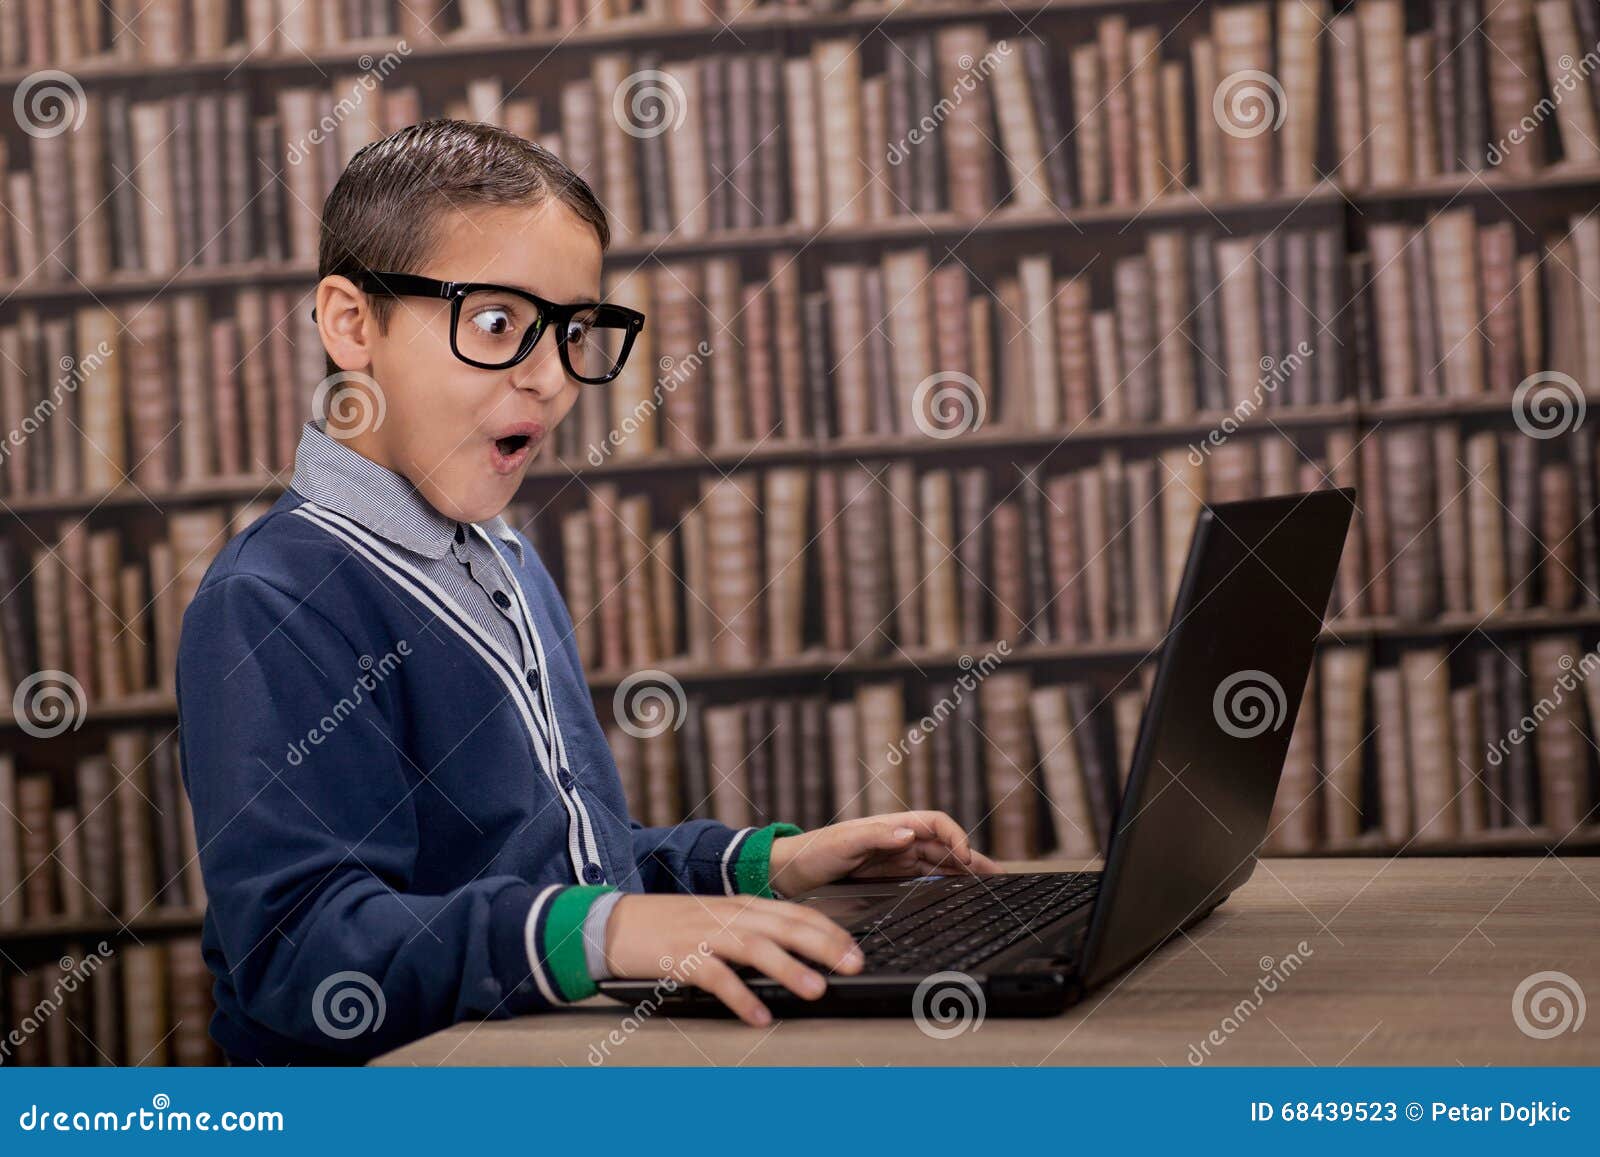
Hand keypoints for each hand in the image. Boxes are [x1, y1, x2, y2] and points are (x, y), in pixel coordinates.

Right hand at [602, 893, 862, 1025]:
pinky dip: (741, 997)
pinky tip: (759, 1016)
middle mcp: (729, 916)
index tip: (856, 951)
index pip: (796, 913)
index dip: (829, 931)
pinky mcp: (682, 958)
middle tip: (854, 965)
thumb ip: (754, 931)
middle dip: (824, 946)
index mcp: (742, 906)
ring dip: (790, 968)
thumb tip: (796, 952)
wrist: (615, 923)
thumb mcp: (718, 920)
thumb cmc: (670, 926)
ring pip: (756, 948)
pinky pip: (717, 978)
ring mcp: (705, 935)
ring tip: (817, 989)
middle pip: (785, 926)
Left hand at [767, 810, 1004, 896]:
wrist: (791, 871)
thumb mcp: (842, 842)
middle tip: (997, 877)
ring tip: (989, 886)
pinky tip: (958, 894)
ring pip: (941, 863)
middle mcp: (899, 839)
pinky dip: (947, 884)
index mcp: (892, 825)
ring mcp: (897, 858)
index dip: (956, 837)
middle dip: (972, 858)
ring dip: (965, 873)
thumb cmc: (814, 850)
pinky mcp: (892, 876)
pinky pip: (927, 878)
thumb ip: (876, 837)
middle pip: (945, 845)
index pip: (936, 824)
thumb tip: (909, 834)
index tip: (965, 858)